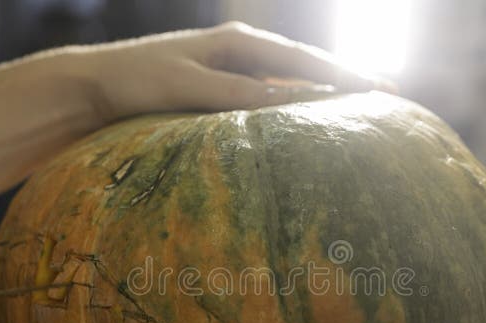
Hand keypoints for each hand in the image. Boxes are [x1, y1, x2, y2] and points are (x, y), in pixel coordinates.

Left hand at [70, 21, 398, 118]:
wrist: (96, 83)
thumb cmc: (137, 81)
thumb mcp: (188, 86)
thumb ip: (236, 94)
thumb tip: (286, 102)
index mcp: (237, 43)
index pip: (303, 61)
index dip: (343, 76)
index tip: (381, 89)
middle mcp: (240, 50)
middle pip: (305, 66)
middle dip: (345, 80)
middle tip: (389, 93)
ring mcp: (233, 67)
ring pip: (290, 80)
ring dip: (324, 92)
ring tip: (361, 106)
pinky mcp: (222, 85)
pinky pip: (269, 93)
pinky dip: (294, 102)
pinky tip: (310, 116)